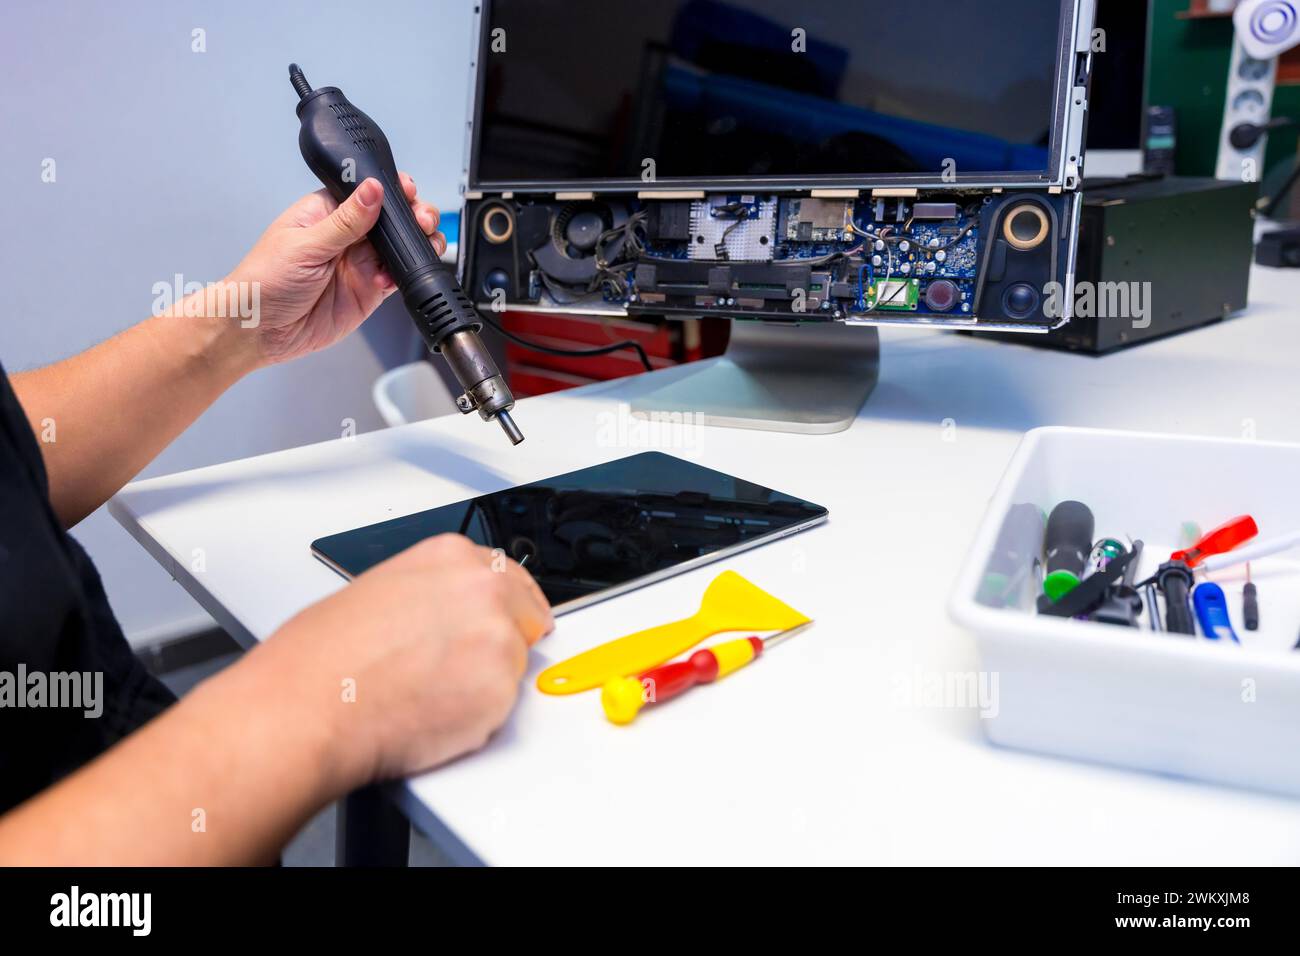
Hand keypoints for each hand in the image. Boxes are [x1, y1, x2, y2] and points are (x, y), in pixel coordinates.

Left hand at [227, 174, 445, 366]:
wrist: (258, 331)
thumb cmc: (264, 282)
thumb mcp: (304, 246)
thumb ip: (345, 221)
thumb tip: (372, 190)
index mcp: (326, 212)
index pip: (367, 192)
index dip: (391, 189)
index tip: (407, 191)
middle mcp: (346, 236)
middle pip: (391, 218)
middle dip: (413, 215)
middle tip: (421, 220)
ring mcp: (359, 264)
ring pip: (400, 247)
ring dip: (416, 244)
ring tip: (422, 244)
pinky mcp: (368, 291)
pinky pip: (396, 278)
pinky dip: (403, 276)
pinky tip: (392, 278)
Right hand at [262, 534, 552, 785]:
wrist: (308, 707)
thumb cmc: (323, 658)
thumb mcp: (379, 589)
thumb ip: (431, 592)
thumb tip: (446, 614)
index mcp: (451, 556)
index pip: (509, 575)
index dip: (504, 605)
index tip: (504, 618)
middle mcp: (483, 590)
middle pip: (525, 616)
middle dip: (502, 641)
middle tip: (458, 669)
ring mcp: (497, 640)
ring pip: (513, 666)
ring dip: (484, 683)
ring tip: (423, 692)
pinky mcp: (500, 692)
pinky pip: (501, 708)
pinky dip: (475, 718)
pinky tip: (429, 713)